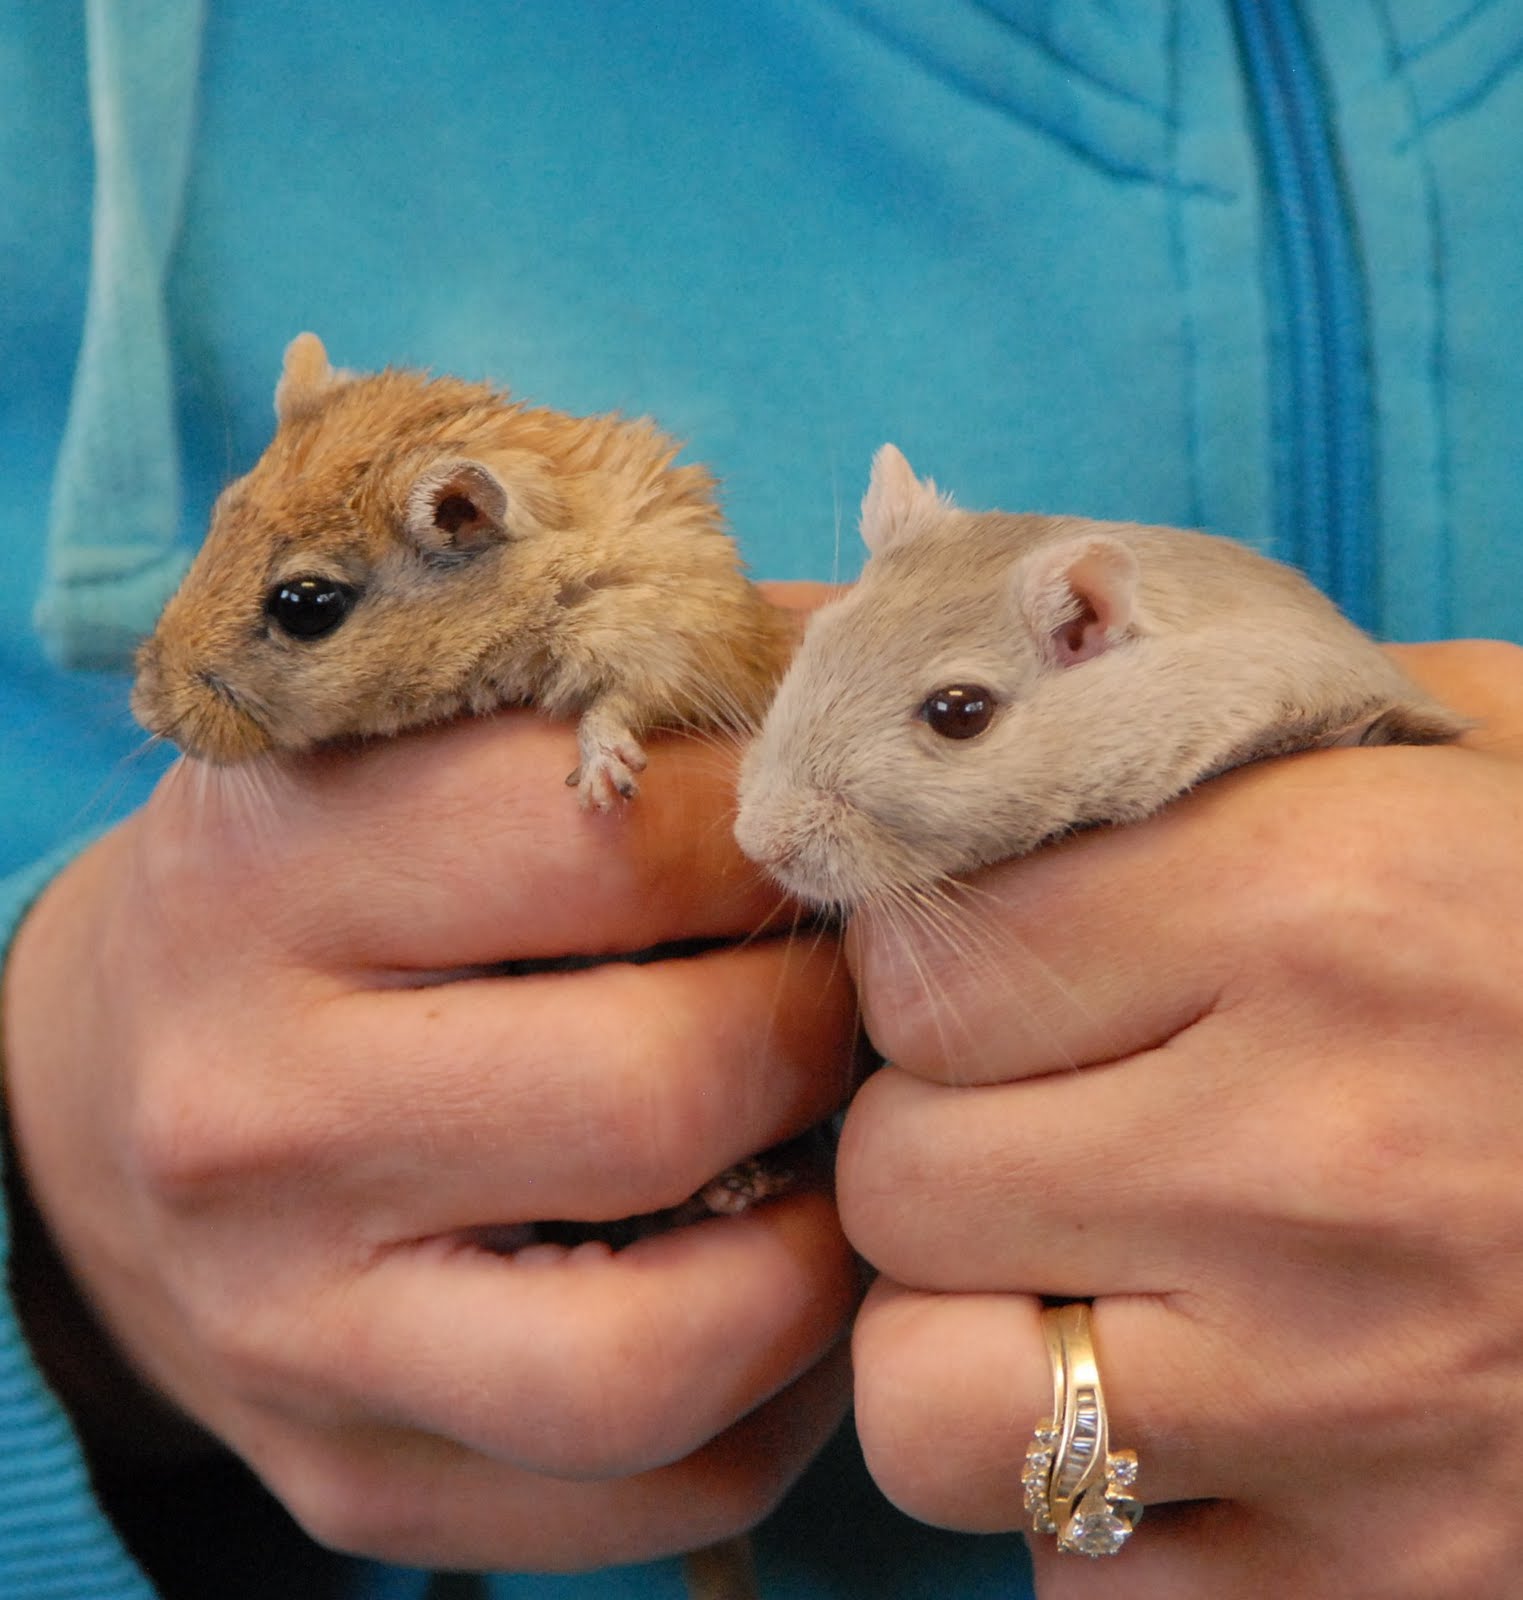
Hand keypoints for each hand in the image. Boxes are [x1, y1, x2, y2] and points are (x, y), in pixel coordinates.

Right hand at [2, 703, 858, 1570]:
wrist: (112, 1093)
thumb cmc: (312, 890)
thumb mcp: (412, 745)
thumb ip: (627, 701)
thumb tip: (862, 675)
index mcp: (269, 870)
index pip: (615, 837)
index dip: (778, 826)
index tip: (815, 832)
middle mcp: (256, 1116)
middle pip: (664, 1089)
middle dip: (813, 1033)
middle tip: (837, 995)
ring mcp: (295, 1332)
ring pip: (669, 1346)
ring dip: (824, 1244)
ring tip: (827, 1148)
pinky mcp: (355, 1478)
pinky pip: (656, 1490)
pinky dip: (779, 1388)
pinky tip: (773, 1275)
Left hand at [840, 640, 1522, 1599]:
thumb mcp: (1490, 750)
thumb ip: (1236, 724)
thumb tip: (1017, 738)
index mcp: (1319, 908)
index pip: (920, 968)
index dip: (930, 978)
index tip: (999, 984)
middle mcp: (1317, 1164)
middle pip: (902, 1181)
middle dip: (939, 1150)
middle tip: (1036, 1131)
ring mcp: (1362, 1409)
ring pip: (935, 1410)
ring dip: (969, 1347)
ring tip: (1076, 1289)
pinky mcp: (1409, 1594)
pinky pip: (1089, 1585)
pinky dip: (1107, 1514)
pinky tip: (1215, 1421)